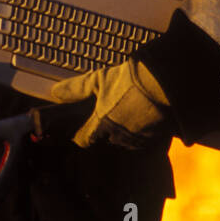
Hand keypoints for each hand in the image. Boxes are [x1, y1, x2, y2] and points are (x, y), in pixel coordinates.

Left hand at [50, 58, 171, 149]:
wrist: (164, 84)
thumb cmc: (129, 80)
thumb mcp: (98, 80)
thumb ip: (76, 89)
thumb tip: (55, 92)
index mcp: (102, 123)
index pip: (85, 139)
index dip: (82, 134)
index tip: (83, 128)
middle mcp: (118, 135)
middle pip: (107, 139)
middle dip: (107, 129)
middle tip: (112, 111)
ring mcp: (138, 139)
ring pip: (126, 140)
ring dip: (125, 131)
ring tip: (131, 111)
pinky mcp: (156, 139)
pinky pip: (144, 139)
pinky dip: (143, 131)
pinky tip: (145, 116)